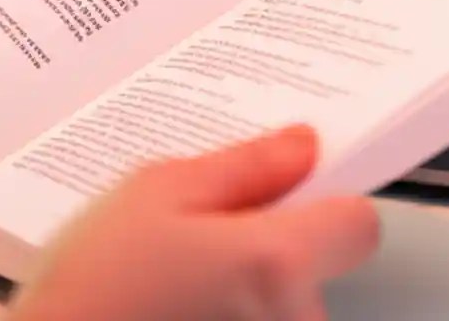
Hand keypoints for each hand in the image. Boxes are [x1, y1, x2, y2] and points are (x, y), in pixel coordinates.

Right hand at [8, 125, 380, 320]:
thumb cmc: (88, 295)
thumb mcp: (153, 194)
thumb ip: (243, 167)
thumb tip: (302, 146)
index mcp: (274, 263)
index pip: (360, 224)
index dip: (328, 206)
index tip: (296, 201)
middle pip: (320, 269)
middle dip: (275, 255)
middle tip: (205, 251)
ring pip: (291, 310)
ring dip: (252, 299)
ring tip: (181, 295)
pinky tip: (182, 318)